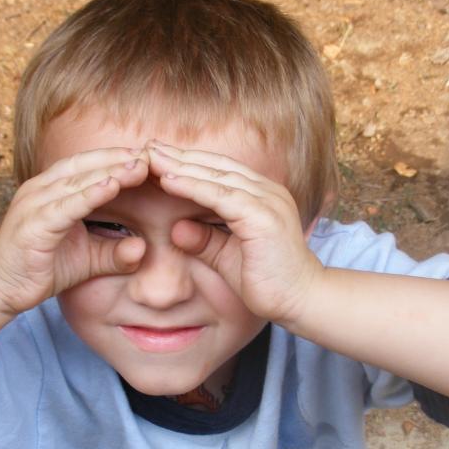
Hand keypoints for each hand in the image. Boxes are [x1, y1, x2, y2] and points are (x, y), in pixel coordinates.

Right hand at [0, 148, 148, 314]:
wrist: (1, 291)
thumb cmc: (41, 269)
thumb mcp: (86, 259)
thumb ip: (113, 253)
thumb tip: (142, 248)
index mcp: (51, 190)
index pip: (87, 165)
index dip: (116, 159)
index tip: (148, 157)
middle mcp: (40, 189)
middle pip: (84, 165)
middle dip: (118, 159)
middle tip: (150, 154)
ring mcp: (33, 205)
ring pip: (76, 181)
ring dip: (110, 171)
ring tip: (138, 166)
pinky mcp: (32, 225)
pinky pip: (65, 206)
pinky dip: (89, 195)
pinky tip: (112, 187)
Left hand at [147, 140, 322, 324]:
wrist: (301, 301)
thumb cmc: (268, 281)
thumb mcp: (227, 256)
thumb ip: (205, 240)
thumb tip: (177, 228)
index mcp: (261, 195)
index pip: (220, 170)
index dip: (188, 162)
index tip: (157, 158)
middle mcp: (266, 191)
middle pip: (216, 166)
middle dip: (180, 156)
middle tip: (147, 147)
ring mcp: (267, 201)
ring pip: (217, 176)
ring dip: (181, 166)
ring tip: (151, 158)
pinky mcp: (263, 217)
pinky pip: (221, 196)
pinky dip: (193, 187)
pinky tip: (169, 181)